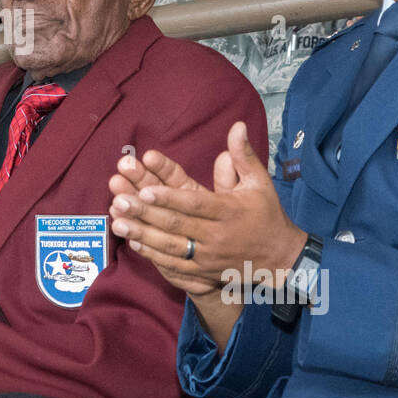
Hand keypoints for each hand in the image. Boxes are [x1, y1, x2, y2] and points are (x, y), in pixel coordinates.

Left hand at [109, 122, 306, 299]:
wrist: (279, 259)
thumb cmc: (265, 214)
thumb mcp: (259, 182)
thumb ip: (244, 155)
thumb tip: (237, 125)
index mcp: (228, 211)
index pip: (195, 204)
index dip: (169, 197)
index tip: (145, 188)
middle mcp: (217, 236)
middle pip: (177, 224)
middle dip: (146, 212)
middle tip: (120, 199)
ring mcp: (208, 257)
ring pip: (171, 246)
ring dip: (142, 234)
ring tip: (118, 222)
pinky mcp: (202, 272)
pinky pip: (174, 265)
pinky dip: (152, 255)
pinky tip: (133, 242)